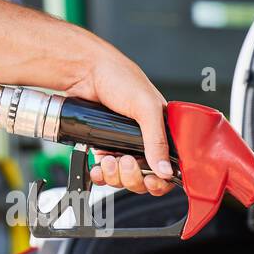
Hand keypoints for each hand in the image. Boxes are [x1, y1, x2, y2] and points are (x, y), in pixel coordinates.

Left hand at [64, 51, 174, 195]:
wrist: (85, 72)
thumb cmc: (119, 77)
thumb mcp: (145, 106)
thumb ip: (157, 139)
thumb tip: (165, 169)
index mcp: (162, 130)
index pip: (169, 167)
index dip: (161, 180)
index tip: (151, 180)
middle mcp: (144, 140)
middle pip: (145, 178)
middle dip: (134, 177)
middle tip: (125, 161)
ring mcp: (123, 145)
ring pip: (124, 178)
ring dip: (115, 176)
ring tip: (109, 159)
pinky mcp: (104, 146)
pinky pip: (105, 172)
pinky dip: (100, 174)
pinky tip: (98, 166)